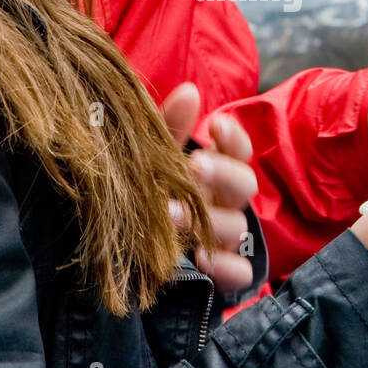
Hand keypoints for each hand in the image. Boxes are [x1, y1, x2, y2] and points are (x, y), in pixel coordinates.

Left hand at [161, 83, 256, 294]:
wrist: (123, 258)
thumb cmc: (143, 195)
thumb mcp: (152, 160)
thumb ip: (167, 127)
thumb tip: (189, 91)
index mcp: (212, 172)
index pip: (237, 150)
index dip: (233, 137)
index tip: (216, 123)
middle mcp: (223, 204)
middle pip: (244, 185)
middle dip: (222, 174)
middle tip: (195, 167)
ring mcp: (223, 241)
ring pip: (237, 227)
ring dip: (210, 220)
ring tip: (169, 215)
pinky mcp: (219, 276)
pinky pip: (239, 275)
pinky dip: (226, 268)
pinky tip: (202, 259)